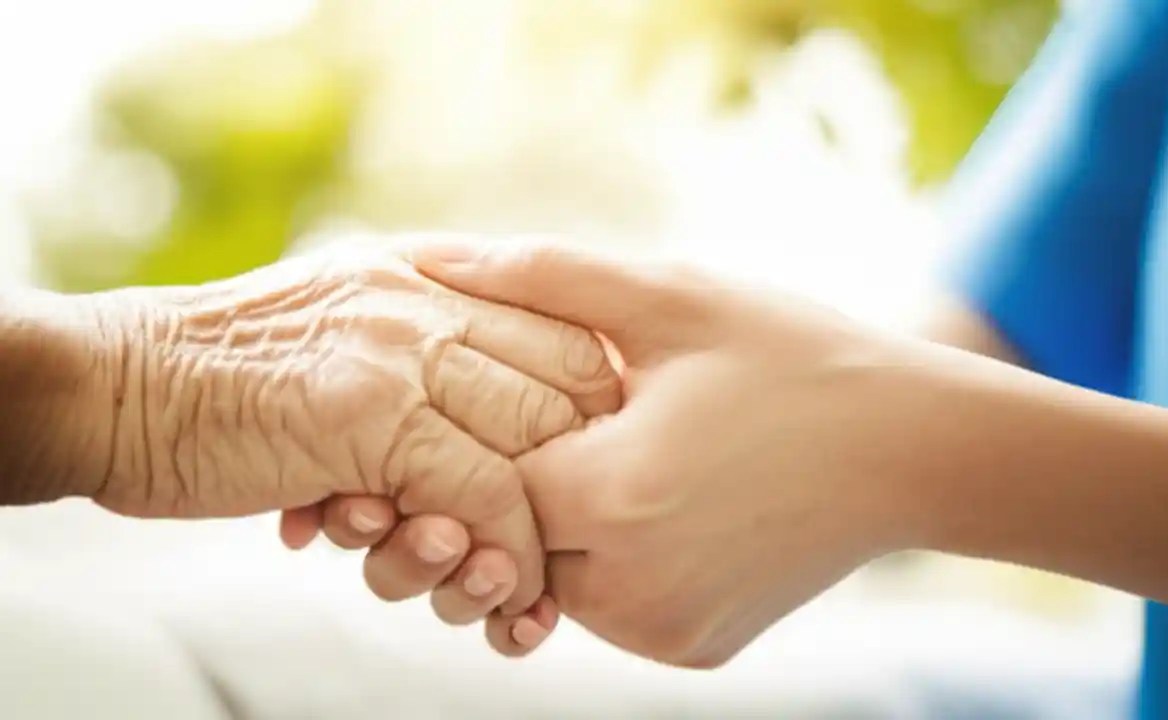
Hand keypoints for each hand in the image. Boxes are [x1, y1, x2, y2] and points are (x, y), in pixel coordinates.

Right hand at [84, 239, 619, 617]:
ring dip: (548, 526)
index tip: (596, 468)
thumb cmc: (233, 377)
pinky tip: (494, 592)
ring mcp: (400, 351)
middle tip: (584, 532)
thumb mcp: (342, 323)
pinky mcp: (367, 416)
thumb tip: (502, 392)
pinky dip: (501, 553)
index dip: (599, 402)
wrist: (118, 389)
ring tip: (531, 583)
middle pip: (575, 377)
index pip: (567, 322)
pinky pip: (480, 492)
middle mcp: (428, 297)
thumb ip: (420, 336)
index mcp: (430, 273)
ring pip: (538, 439)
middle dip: (592, 466)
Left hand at [325, 242, 932, 665]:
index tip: (491, 397)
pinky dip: (615, 561)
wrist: (913, 449)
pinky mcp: (694, 650)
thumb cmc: (792, 358)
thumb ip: (543, 276)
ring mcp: (662, 630)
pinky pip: (613, 610)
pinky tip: (663, 500)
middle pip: (507, 536)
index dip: (471, 428)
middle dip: (515, 479)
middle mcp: (627, 587)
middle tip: (562, 422)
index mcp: (610, 495)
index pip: (474, 475)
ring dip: (563, 523)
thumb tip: (434, 255)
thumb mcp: (671, 299)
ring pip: (553, 579)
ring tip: (623, 454)